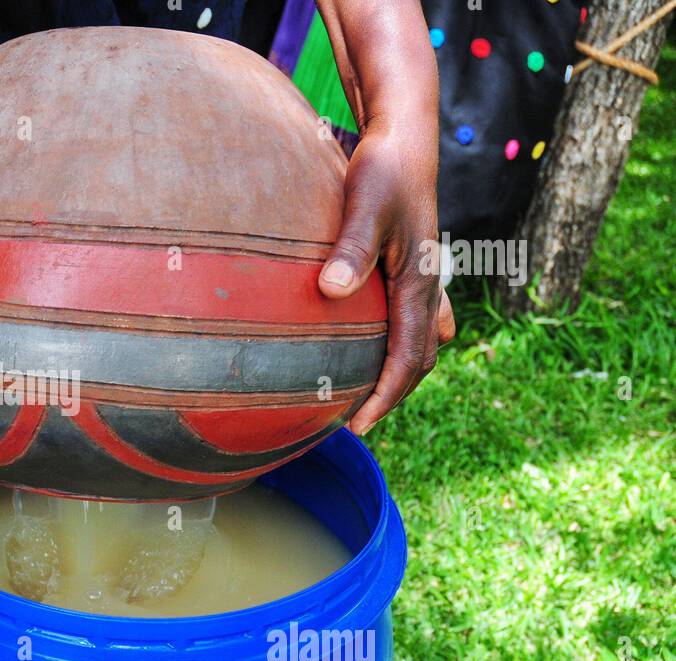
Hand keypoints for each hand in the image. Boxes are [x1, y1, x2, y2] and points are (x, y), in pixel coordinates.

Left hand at [318, 131, 456, 434]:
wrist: (403, 136)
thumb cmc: (382, 168)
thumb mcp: (364, 204)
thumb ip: (351, 248)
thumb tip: (331, 291)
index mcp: (419, 283)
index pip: (408, 356)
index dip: (385, 395)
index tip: (359, 425)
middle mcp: (426, 286)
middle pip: (418, 356)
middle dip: (391, 392)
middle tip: (355, 422)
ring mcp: (421, 277)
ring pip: (419, 338)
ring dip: (398, 369)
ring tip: (365, 394)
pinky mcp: (410, 265)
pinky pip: (412, 317)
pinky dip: (399, 341)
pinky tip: (371, 346)